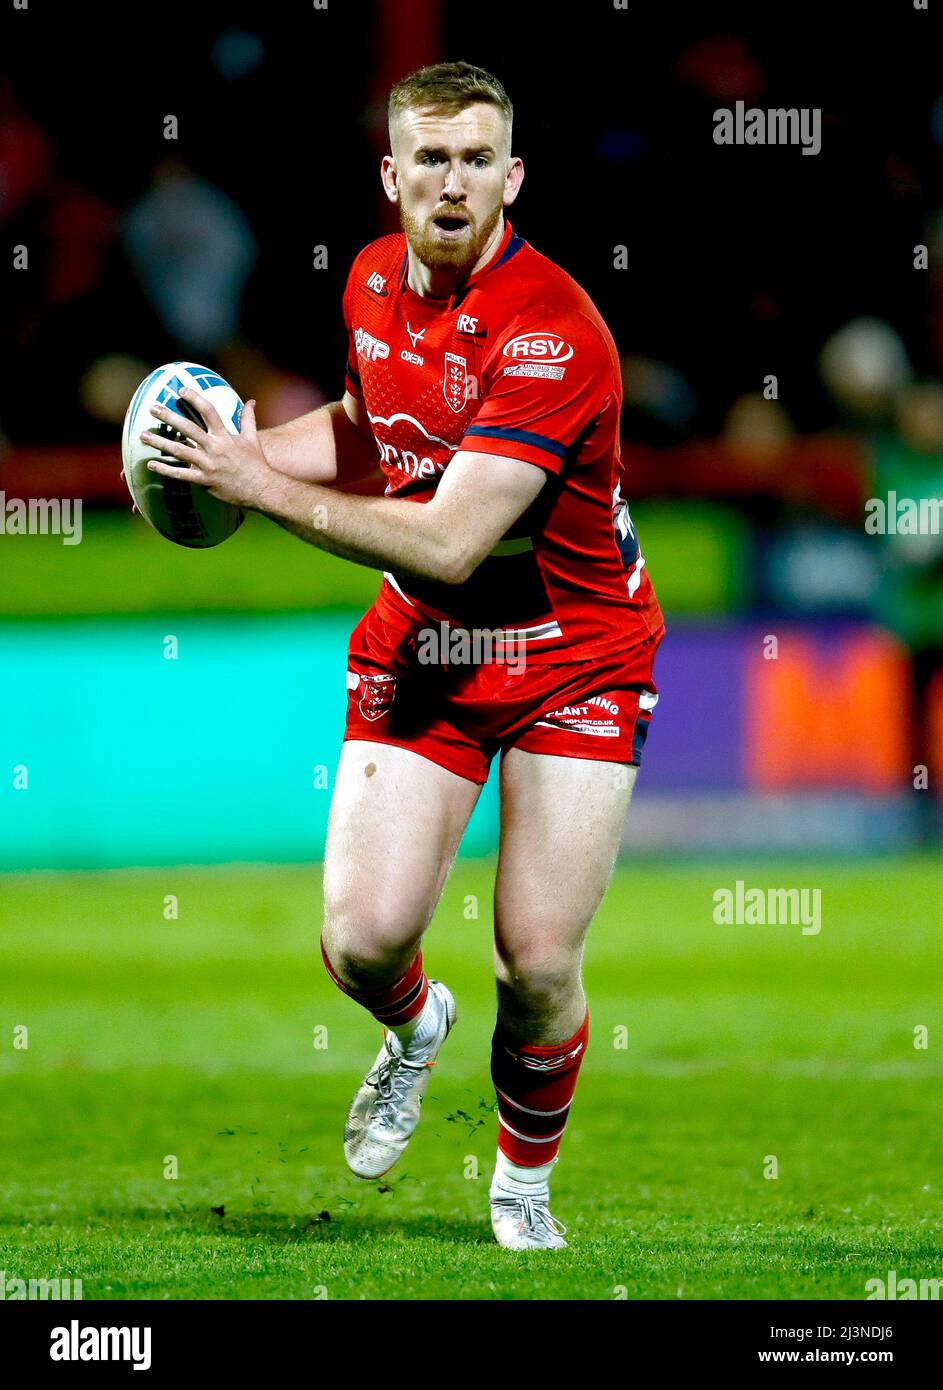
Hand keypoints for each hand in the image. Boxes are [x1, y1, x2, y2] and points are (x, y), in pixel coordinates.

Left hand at [139, 388, 273, 510]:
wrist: (262, 488)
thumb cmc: (256, 463)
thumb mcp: (252, 438)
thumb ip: (248, 419)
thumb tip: (251, 401)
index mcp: (225, 436)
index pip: (208, 411)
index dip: (194, 398)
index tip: (181, 390)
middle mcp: (214, 448)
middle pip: (188, 428)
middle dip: (168, 417)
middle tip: (152, 408)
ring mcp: (208, 465)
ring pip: (179, 451)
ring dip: (159, 443)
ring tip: (142, 436)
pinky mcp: (205, 481)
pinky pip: (181, 474)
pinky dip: (165, 469)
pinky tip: (151, 464)